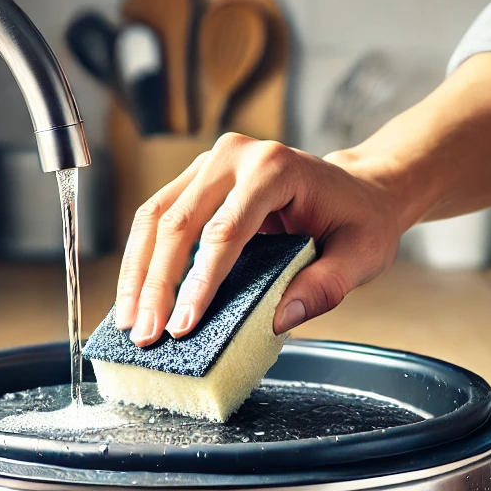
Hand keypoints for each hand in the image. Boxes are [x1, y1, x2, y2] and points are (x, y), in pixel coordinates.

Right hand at [113, 133, 413, 345]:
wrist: (360, 189)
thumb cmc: (360, 221)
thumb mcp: (360, 257)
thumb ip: (324, 287)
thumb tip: (279, 320)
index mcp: (274, 168)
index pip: (225, 231)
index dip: (199, 282)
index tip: (182, 326)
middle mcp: (235, 156)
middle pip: (178, 222)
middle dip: (157, 284)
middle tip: (146, 335)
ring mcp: (210, 163)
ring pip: (155, 217)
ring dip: (138, 273)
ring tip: (130, 323)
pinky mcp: (197, 180)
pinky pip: (158, 218)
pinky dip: (143, 260)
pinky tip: (135, 298)